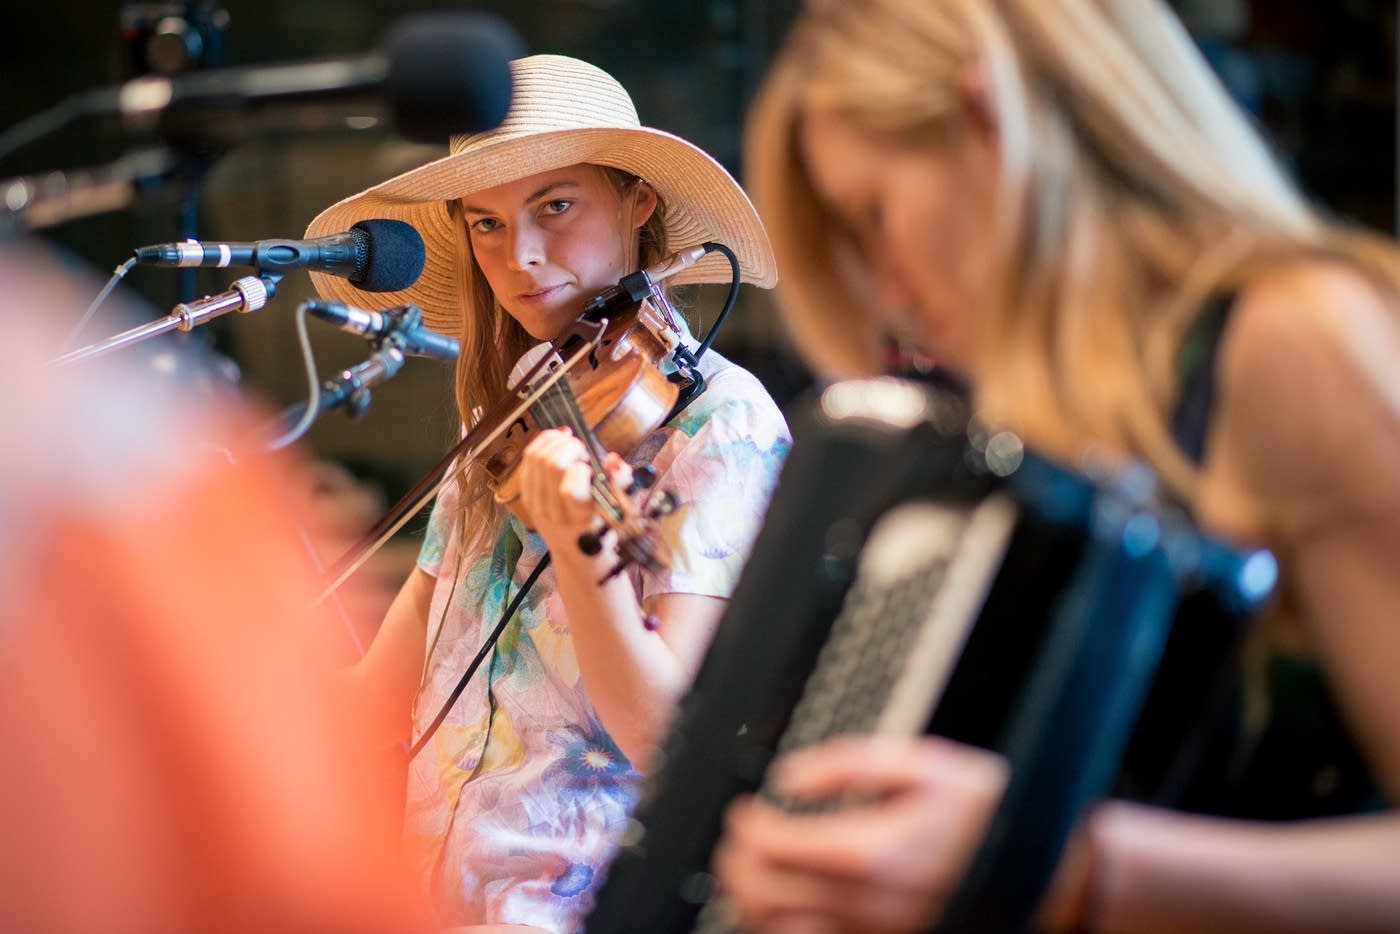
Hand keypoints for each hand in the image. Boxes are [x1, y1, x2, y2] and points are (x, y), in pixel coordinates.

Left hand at [517, 427, 630, 542]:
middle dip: (569, 447)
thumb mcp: (621, 508)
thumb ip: (622, 482)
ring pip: (536, 458)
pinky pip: (528, 460)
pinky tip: (558, 442)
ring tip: (570, 445)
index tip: (590, 467)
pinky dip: (543, 444)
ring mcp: (538, 505)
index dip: (580, 469)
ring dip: (555, 442)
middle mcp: (556, 514)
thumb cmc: (604, 527)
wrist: (579, 553)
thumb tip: (612, 459)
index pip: (570, 491)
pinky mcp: (528, 497)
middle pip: (551, 465)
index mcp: (581, 520)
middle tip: (581, 451)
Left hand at [713, 734, 1008, 933]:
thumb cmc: (985, 814)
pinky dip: (781, 927)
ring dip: (749, 899)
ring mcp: (872, 933)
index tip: (745, 811)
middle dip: (735, 860)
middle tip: (738, 838)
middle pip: (762, 891)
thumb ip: (846, 763)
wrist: (1039, 868)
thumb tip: (788, 777)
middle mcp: (865, 903)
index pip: (773, 846)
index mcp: (870, 851)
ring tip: (752, 871)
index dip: (745, 825)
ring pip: (775, 929)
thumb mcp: (922, 764)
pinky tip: (782, 907)